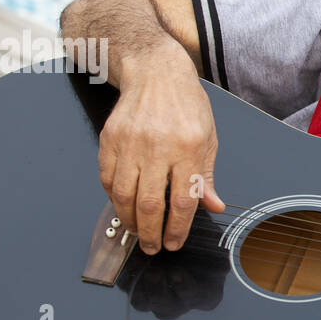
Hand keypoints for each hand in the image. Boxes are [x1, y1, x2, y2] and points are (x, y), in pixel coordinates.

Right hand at [97, 43, 225, 252]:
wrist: (155, 72)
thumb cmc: (186, 105)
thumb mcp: (208, 138)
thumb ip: (206, 176)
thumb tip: (213, 206)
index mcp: (187, 148)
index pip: (183, 199)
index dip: (178, 228)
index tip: (173, 243)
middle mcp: (157, 147)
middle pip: (151, 203)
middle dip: (151, 232)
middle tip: (152, 247)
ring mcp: (130, 143)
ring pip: (124, 195)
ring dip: (129, 220)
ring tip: (137, 232)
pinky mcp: (109, 139)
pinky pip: (107, 177)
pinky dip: (113, 198)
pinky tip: (122, 207)